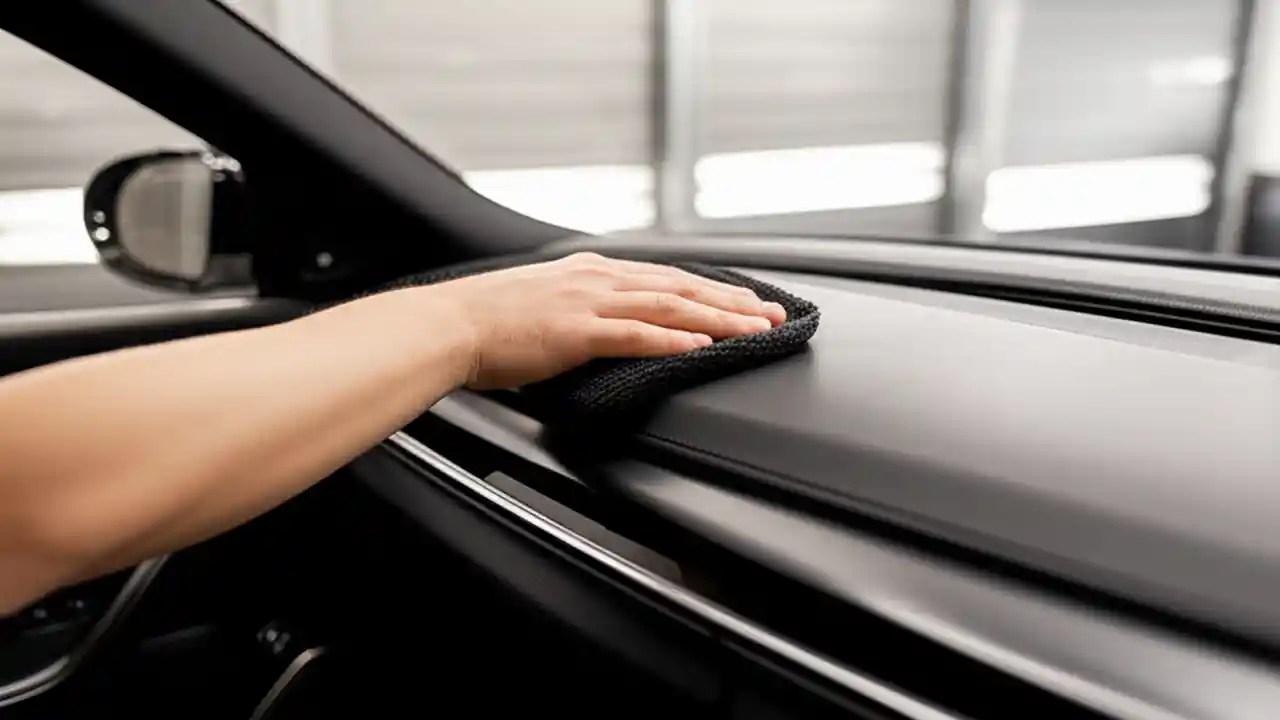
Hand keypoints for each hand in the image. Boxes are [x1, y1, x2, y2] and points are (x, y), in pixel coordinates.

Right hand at [419, 252, 786, 389]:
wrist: (449, 324)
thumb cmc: (489, 321)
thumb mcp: (546, 301)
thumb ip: (582, 307)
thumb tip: (609, 324)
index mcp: (592, 272)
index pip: (667, 277)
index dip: (713, 290)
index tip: (746, 301)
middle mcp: (598, 279)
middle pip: (681, 287)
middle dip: (732, 302)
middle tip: (773, 315)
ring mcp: (588, 303)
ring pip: (669, 306)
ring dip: (718, 319)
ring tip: (754, 330)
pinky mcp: (576, 332)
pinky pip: (635, 335)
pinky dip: (672, 338)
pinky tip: (700, 345)